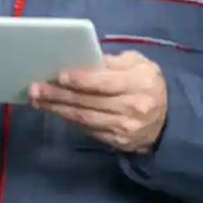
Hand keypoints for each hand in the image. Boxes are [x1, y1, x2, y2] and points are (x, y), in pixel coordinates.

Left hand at [29, 51, 167, 153]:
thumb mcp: (138, 64)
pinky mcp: (117, 142)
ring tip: (37, 99)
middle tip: (35, 88)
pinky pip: (87, 129)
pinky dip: (68, 119)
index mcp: (140, 83)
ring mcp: (124, 128)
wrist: (167, 119)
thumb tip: (83, 60)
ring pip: (84, 118)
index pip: (105, 83)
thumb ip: (113, 62)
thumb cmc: (146, 84)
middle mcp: (133, 107)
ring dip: (57, 109)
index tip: (59, 75)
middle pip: (89, 101)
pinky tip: (54, 110)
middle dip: (59, 94)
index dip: (81, 80)